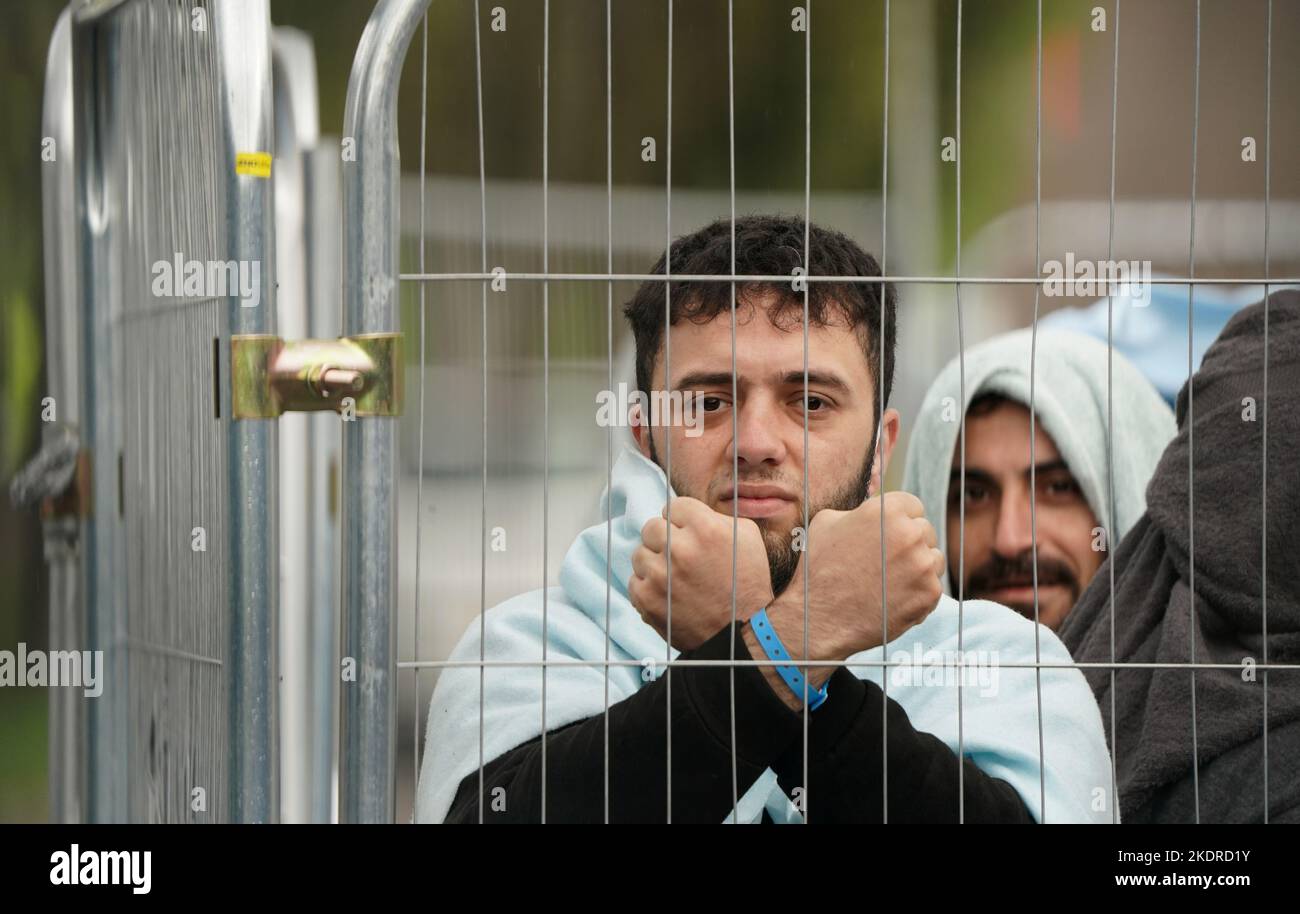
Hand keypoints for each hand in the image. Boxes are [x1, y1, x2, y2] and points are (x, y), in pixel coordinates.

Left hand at [628, 496, 773, 651]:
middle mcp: (680, 549)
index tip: (689, 534)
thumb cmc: (746, 583)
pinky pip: (633, 581)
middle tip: (681, 557)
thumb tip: (685, 512)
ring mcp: (660, 575)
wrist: (744, 632)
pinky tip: (668, 593)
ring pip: (639, 553)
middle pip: (651, 527)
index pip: (673, 507)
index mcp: (705, 528)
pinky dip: (648, 587)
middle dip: (665, 539)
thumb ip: (713, 516)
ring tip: (676, 577)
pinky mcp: (647, 599)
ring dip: (654, 563)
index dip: (682, 521)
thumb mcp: (746, 536)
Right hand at [753, 492, 943, 705]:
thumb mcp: (826, 523)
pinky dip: (918, 595)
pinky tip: (893, 600)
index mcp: (886, 511)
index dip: (901, 520)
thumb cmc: (817, 570)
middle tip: (887, 563)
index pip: (912, 506)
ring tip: (890, 582)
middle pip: (925, 531)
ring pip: (933, 559)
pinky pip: (932, 587)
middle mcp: (909, 534)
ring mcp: (922, 565)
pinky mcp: (929, 593)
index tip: (891, 535)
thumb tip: (871, 513)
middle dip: (910, 544)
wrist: (817, 618)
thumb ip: (858, 512)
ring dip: (918, 568)